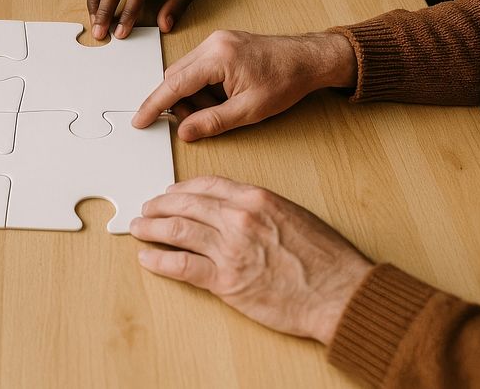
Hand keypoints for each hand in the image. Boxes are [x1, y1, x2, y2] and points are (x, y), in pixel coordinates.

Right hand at [132, 30, 357, 141]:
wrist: (310, 58)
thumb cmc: (286, 80)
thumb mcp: (250, 111)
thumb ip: (213, 122)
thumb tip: (184, 132)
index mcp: (218, 57)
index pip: (174, 84)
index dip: (154, 105)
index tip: (140, 119)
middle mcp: (212, 43)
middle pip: (176, 76)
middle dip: (181, 103)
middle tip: (199, 121)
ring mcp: (216, 40)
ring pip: (186, 72)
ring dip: (194, 96)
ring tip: (222, 108)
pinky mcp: (221, 43)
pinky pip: (199, 66)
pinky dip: (203, 86)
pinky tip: (223, 96)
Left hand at [132, 176, 372, 345]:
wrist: (340, 294)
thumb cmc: (326, 259)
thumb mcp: (293, 215)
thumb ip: (260, 208)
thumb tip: (232, 208)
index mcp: (256, 198)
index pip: (206, 185)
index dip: (182, 188)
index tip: (171, 192)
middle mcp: (239, 218)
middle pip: (185, 204)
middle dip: (159, 205)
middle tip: (146, 208)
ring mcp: (230, 249)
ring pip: (177, 230)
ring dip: (151, 228)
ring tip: (139, 229)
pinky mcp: (226, 281)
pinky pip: (181, 266)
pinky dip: (159, 261)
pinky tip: (147, 258)